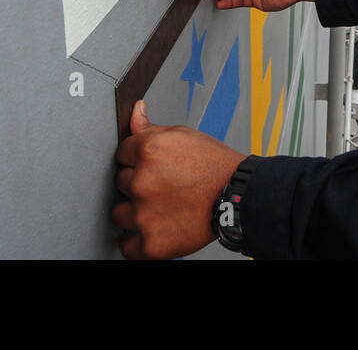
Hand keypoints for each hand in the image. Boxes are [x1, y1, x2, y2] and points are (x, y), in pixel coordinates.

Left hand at [113, 101, 246, 259]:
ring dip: (133, 212)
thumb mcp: (183, 136)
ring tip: (157, 207)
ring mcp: (144, 214)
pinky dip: (136, 240)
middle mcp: (142, 182)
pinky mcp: (151, 242)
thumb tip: (136, 112)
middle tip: (159, 186)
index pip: (122, 154)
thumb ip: (151, 128)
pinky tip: (150, 229)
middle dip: (136, 184)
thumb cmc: (214, 166)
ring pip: (119, 213)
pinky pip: (126, 245)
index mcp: (148, 151)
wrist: (238, 196)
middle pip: (120, 183)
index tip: (151, 167)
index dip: (136, 160)